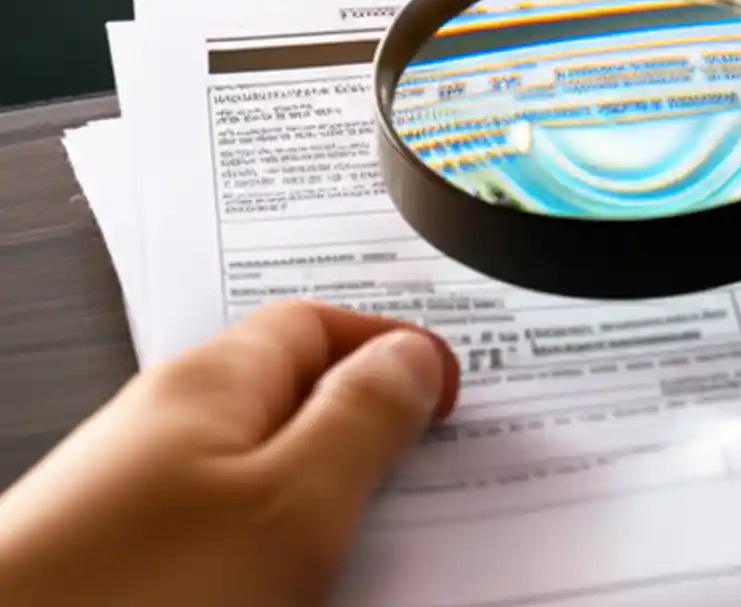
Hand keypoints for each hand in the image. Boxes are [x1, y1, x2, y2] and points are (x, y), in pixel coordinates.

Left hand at [0, 302, 459, 606]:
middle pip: (292, 396)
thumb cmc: (138, 597)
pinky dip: (281, 547)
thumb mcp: (291, 503)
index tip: (448, 394)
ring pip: (263, 472)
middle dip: (366, 426)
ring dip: (328, 496)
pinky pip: (231, 530)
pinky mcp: (130, 561)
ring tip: (371, 543)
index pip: (318, 323)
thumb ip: (362, 420)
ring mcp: (142, 498)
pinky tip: (296, 586)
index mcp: (210, 385)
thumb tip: (410, 358)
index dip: (392, 347)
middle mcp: (169, 427)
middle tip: (426, 469)